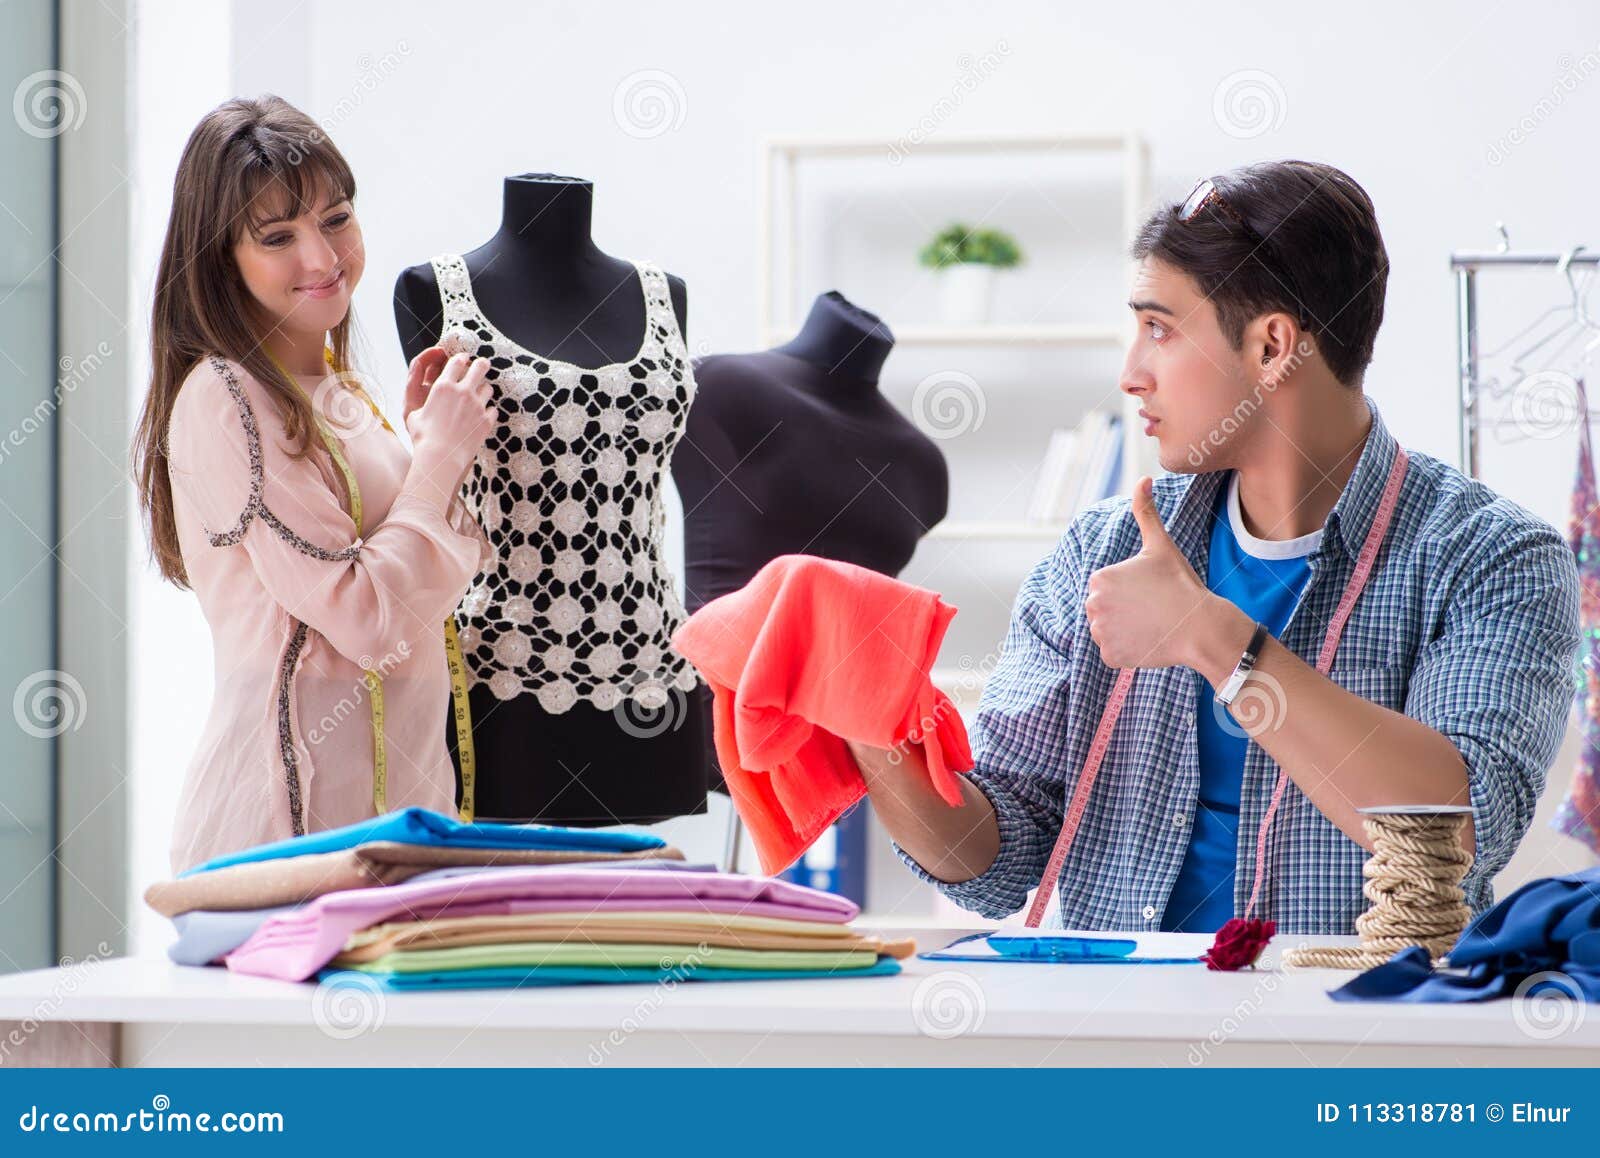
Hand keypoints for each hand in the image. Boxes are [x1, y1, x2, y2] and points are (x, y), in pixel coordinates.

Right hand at [404, 352, 494, 484]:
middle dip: (482, 364)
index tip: (465, 358)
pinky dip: (488, 411)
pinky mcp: (486, 420)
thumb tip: (422, 395)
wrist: (440, 457)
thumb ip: (421, 400)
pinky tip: (483, 415)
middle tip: (483, 364)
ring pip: (488, 388)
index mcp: (443, 386)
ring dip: (484, 389)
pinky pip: (493, 409)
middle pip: (480, 367)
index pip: (457, 361)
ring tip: (481, 394)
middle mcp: (463, 392)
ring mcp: (477, 406)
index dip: (462, 358)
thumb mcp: (414, 414)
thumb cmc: (423, 437)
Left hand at [1084, 476, 1213, 669]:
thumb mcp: (1160, 545)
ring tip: (1150, 625)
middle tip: (1152, 609)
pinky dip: (1128, 650)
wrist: (1199, 627)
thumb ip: (1146, 512)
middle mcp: (1092, 604)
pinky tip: (1148, 641)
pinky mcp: (1110, 657)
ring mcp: (1100, 633)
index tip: (1150, 590)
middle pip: (1103, 607)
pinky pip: (1114, 652)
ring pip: (1107, 629)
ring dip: (1124, 629)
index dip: (1130, 589)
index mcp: (1099, 578)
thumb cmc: (1180, 584)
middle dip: (1124, 609)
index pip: (1106, 586)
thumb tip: (1143, 479)